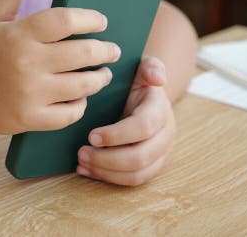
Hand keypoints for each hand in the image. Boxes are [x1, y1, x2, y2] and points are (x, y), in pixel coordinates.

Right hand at [0, 0, 120, 134]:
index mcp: (19, 34)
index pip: (65, 20)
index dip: (90, 19)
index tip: (101, 21)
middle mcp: (26, 62)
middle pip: (83, 52)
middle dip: (105, 50)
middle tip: (113, 50)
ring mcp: (30, 93)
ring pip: (83, 85)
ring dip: (99, 77)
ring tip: (103, 72)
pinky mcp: (31, 118)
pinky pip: (70, 113)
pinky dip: (80, 104)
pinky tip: (81, 96)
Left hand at [76, 56, 175, 185]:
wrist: (146, 97)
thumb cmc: (138, 81)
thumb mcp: (143, 67)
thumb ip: (150, 66)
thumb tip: (157, 77)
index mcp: (160, 110)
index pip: (143, 127)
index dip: (117, 135)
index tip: (91, 135)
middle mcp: (165, 135)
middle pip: (140, 156)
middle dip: (108, 158)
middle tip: (81, 152)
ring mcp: (160, 153)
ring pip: (137, 174)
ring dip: (107, 171)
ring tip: (82, 162)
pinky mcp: (151, 166)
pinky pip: (133, 180)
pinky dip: (109, 178)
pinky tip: (88, 170)